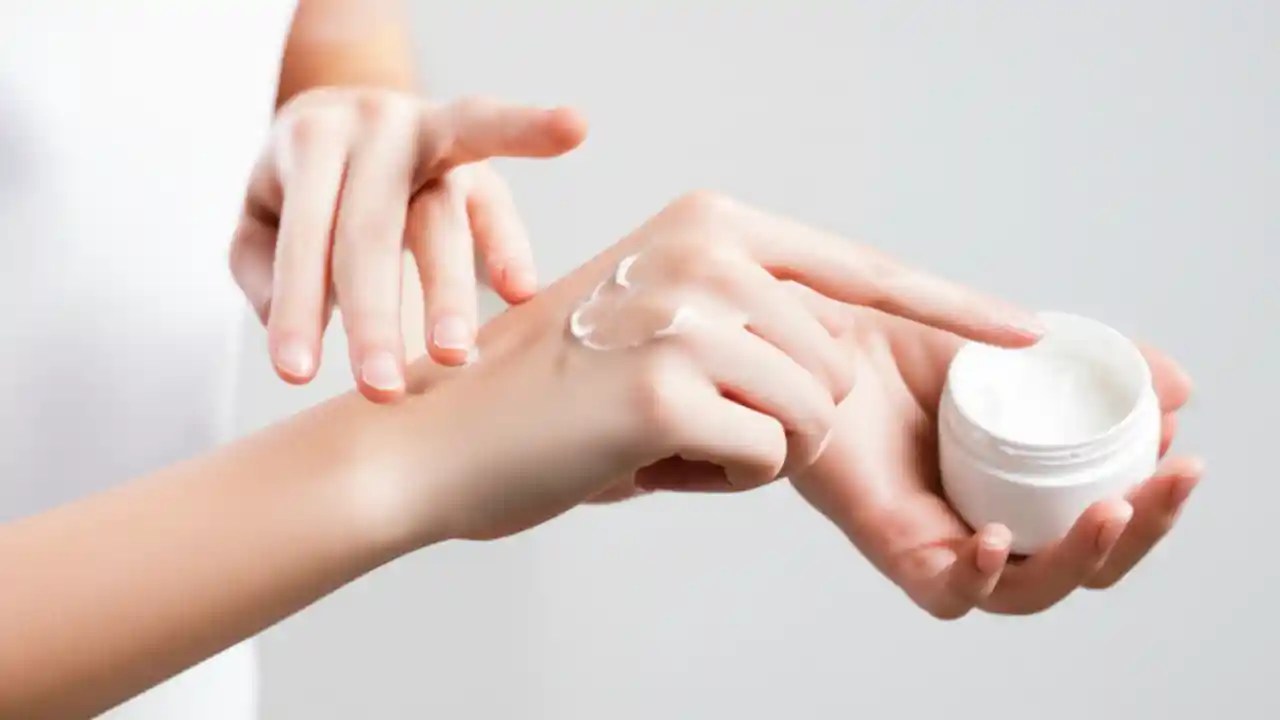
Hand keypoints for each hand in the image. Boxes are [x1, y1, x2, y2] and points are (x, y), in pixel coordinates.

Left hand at [230, 88, 587, 400]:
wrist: (362, 105)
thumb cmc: (306, 181)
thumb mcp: (260, 209)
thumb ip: (261, 264)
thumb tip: (288, 318)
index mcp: (311, 138)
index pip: (304, 230)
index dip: (298, 301)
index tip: (295, 373)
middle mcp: (378, 130)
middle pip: (373, 229)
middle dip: (374, 314)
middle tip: (378, 388)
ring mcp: (439, 148)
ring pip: (442, 222)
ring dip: (448, 291)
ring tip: (454, 355)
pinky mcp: (484, 174)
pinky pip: (499, 209)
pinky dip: (511, 247)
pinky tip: (522, 292)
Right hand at [394, 192, 1042, 540]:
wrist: (440, 435)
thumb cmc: (557, 393)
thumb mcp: (661, 315)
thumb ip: (755, 314)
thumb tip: (853, 359)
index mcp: (713, 221)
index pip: (861, 268)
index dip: (952, 304)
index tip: (1023, 330)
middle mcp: (706, 249)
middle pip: (840, 367)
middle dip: (781, 417)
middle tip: (679, 413)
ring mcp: (687, 312)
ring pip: (811, 418)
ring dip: (747, 450)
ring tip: (659, 431)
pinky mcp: (668, 386)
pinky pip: (765, 461)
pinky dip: (714, 480)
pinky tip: (642, 457)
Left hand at [790, 298, 1200, 617]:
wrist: (809, 327)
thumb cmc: (891, 343)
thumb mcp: (1009, 345)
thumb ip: (1088, 366)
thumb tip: (1176, 390)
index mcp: (1015, 482)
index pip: (1097, 519)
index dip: (1149, 501)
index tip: (1178, 450)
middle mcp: (979, 515)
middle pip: (1074, 564)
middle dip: (1137, 533)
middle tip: (1169, 480)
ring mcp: (936, 535)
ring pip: (1022, 590)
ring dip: (1078, 559)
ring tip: (1112, 508)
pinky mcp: (887, 544)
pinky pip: (942, 589)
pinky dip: (979, 577)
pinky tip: (1001, 540)